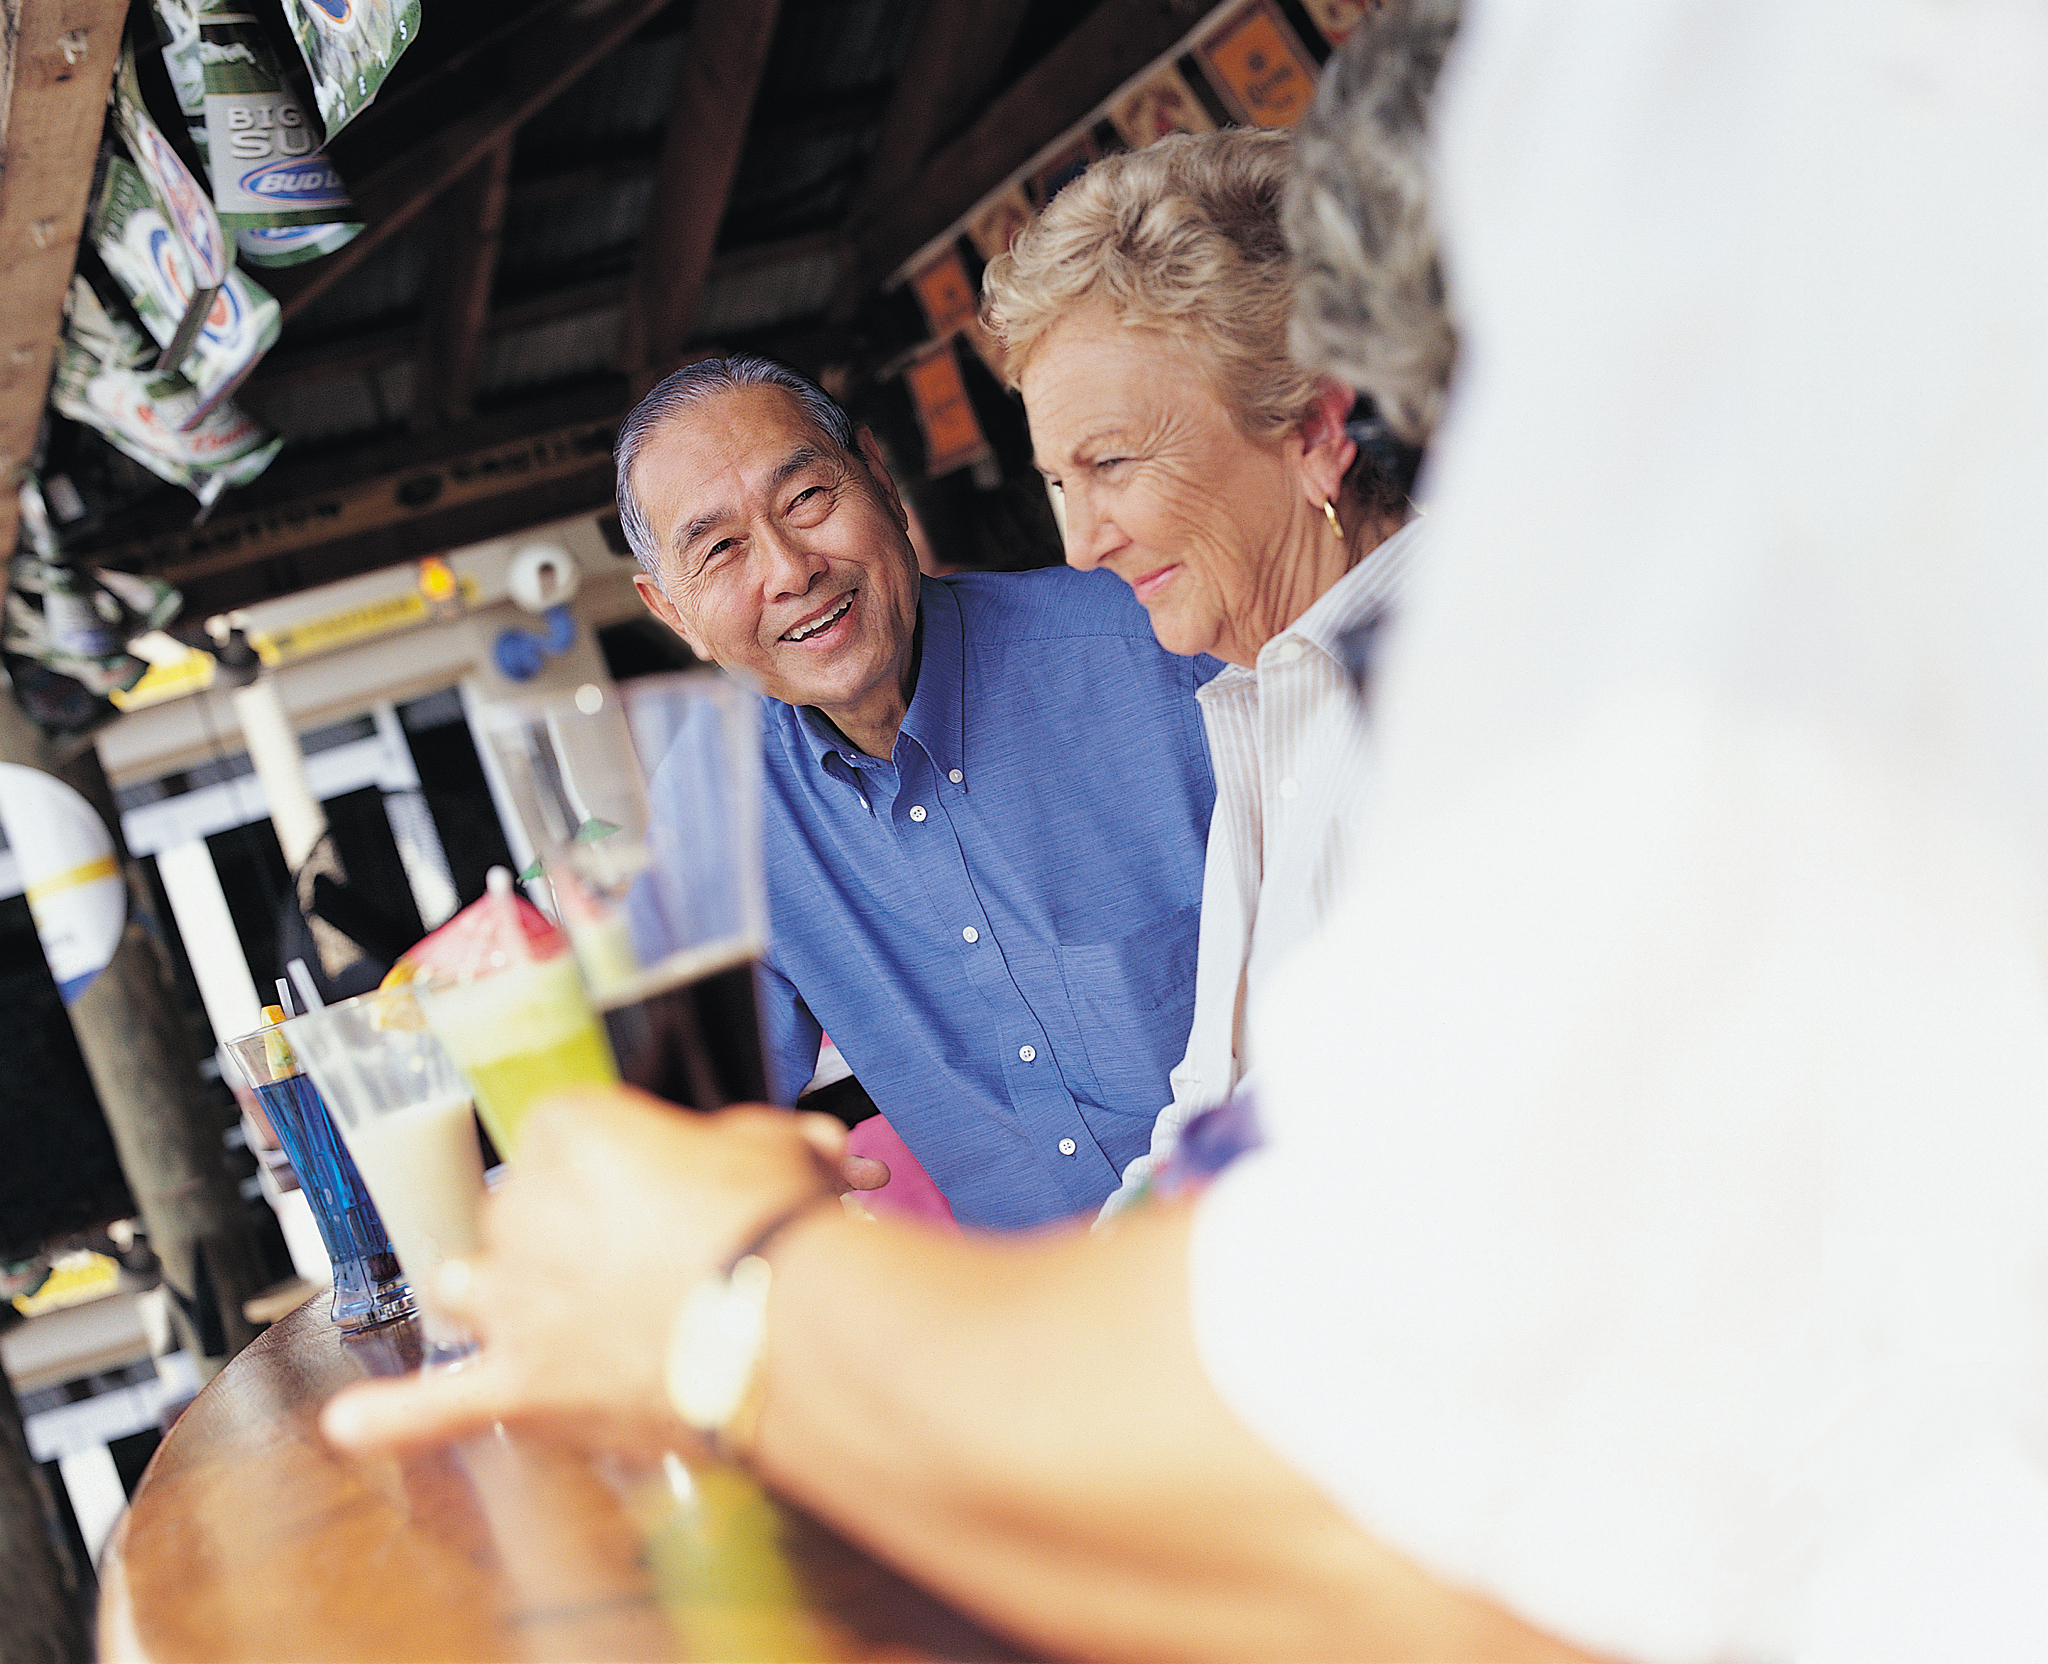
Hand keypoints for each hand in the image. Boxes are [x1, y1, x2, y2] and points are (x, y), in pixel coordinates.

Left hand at [320, 1086, 839, 1456]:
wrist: (775, 1327)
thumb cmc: (774, 1227)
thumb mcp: (777, 1148)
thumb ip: (759, 1145)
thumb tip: (803, 1149)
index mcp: (574, 1132)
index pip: (566, 1128)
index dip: (616, 1158)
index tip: (654, 1176)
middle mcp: (524, 1210)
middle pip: (516, 1208)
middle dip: (566, 1229)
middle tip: (637, 1252)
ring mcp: (514, 1304)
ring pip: (469, 1288)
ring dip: (498, 1297)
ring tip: (547, 1312)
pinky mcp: (520, 1388)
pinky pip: (437, 1407)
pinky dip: (396, 1419)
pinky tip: (354, 1426)